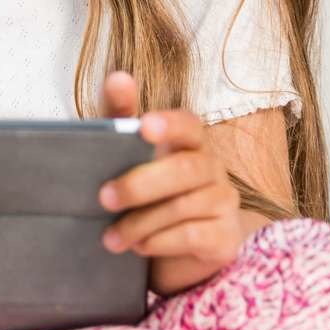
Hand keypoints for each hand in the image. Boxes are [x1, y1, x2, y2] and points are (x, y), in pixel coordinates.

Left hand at [99, 71, 246, 297]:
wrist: (172, 253)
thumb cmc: (147, 195)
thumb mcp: (128, 156)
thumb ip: (121, 118)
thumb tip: (118, 77)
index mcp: (190, 143)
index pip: (189, 124)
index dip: (169, 124)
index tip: (144, 127)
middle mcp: (213, 169)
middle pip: (184, 169)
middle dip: (140, 184)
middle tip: (104, 198)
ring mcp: (224, 203)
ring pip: (184, 207)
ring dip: (140, 222)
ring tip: (110, 237)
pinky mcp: (226, 238)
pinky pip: (193, 235)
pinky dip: (160, 241)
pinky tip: (139, 247)